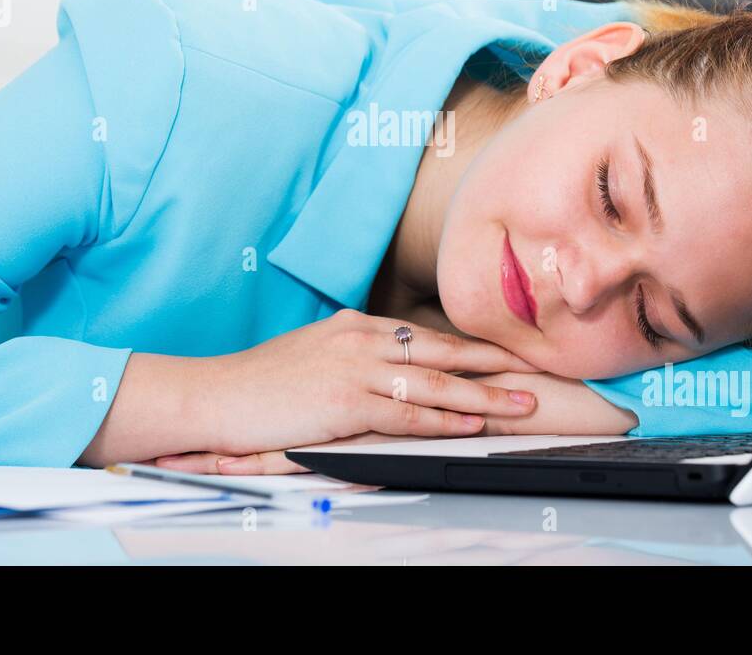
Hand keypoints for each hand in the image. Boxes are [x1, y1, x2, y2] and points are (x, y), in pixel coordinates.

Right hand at [155, 371, 635, 474]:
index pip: (426, 336)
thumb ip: (355, 355)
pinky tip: (471, 426)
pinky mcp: (344, 402)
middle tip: (537, 372)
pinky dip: (443, 421)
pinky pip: (406, 414)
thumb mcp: (314, 352)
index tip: (506, 356)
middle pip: (443, 352)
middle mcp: (361, 339)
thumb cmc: (261, 381)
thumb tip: (391, 369)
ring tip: (522, 405)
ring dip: (484, 396)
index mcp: (356, 325)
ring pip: (435, 384)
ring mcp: (354, 369)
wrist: (215, 395)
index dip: (471, 349)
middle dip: (494, 364)